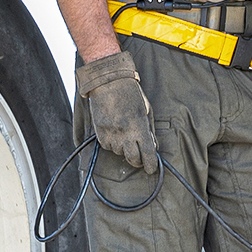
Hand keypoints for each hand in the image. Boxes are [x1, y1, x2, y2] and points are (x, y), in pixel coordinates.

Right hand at [76, 51, 158, 172]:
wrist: (108, 82)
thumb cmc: (131, 94)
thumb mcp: (146, 110)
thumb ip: (149, 130)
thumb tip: (152, 147)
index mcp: (139, 126)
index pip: (148, 153)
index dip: (151, 164)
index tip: (151, 168)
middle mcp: (124, 132)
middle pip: (132, 158)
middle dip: (138, 161)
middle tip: (140, 158)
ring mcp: (110, 133)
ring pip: (119, 152)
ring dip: (124, 149)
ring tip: (126, 136)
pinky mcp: (99, 131)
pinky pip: (107, 146)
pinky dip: (113, 144)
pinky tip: (115, 134)